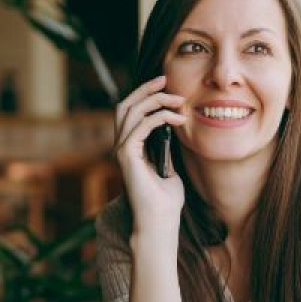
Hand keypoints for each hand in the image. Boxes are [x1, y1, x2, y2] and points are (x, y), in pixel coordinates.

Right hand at [114, 75, 188, 240]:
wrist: (160, 222)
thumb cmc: (166, 200)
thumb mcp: (170, 167)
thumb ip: (166, 148)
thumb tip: (175, 127)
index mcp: (130, 147)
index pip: (131, 112)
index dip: (145, 94)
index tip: (167, 85)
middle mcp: (122, 146)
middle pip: (125, 105)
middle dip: (145, 89)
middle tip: (166, 79)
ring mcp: (122, 151)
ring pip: (131, 111)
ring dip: (155, 100)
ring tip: (178, 100)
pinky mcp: (127, 156)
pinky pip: (140, 126)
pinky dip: (159, 117)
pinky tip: (177, 119)